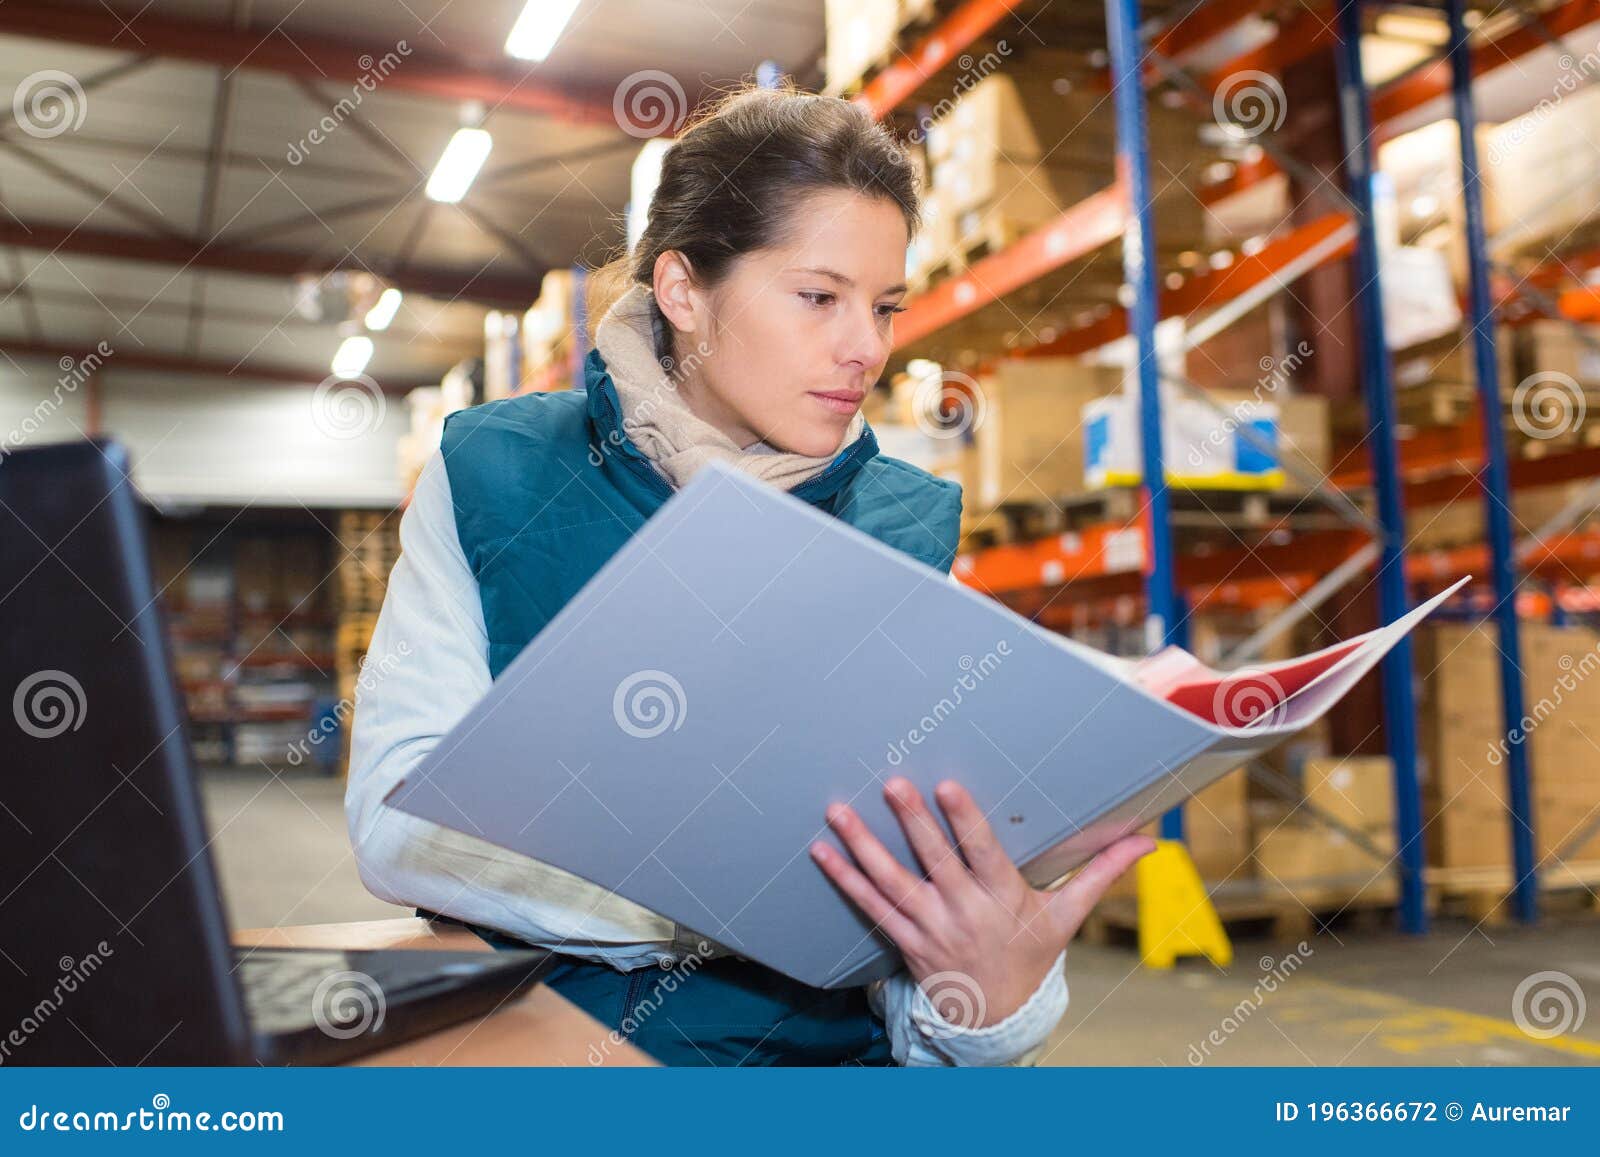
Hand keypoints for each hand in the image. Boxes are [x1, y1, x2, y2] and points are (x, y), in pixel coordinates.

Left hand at [810, 777, 1155, 1029]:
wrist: (996, 1018)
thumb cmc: (1030, 957)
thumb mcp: (1066, 916)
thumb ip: (1099, 872)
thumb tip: (1146, 841)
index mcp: (1003, 898)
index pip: (983, 854)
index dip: (965, 821)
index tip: (947, 788)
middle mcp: (963, 911)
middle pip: (935, 861)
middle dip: (912, 822)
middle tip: (893, 782)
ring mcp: (930, 927)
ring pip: (892, 883)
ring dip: (863, 846)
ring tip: (838, 812)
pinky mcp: (904, 940)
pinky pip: (870, 908)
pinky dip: (845, 880)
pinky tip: (821, 852)